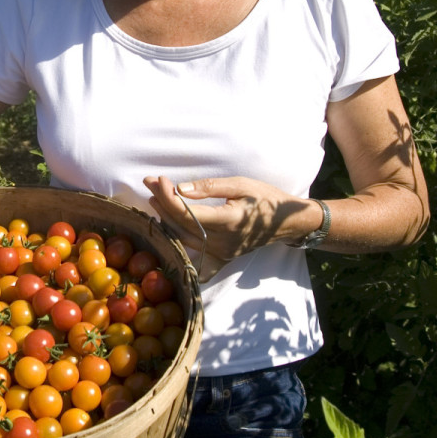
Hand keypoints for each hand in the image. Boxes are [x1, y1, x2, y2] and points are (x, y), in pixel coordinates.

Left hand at [140, 175, 316, 274]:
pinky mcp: (221, 257)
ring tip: (154, 198)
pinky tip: (168, 221)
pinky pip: (193, 248)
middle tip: (150, 182)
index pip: (188, 214)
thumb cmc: (266, 198)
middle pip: (181, 225)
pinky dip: (178, 234)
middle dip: (162, 203)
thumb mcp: (241, 184)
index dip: (168, 198)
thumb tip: (180, 189)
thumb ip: (210, 187)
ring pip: (183, 239)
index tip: (159, 180)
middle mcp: (223, 242)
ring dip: (166, 218)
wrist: (286, 223)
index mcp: (230, 221)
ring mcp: (222, 253)